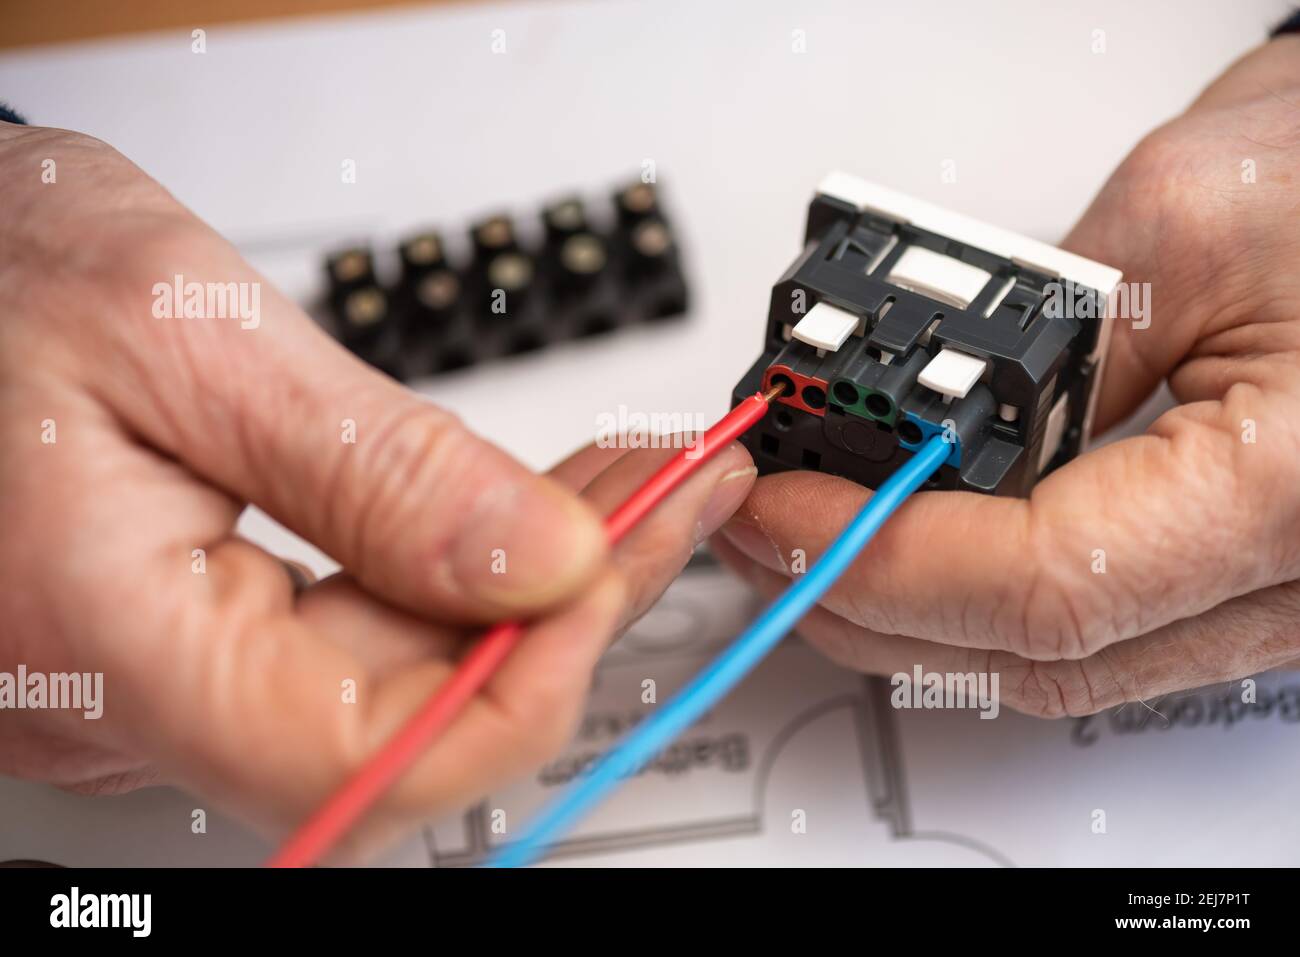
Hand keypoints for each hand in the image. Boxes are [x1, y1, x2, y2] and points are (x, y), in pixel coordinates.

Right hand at [0, 123, 756, 858]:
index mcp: (113, 643)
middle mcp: (135, 702)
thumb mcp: (195, 335)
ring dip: (531, 584)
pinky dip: (464, 574)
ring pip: (402, 680)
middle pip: (409, 717)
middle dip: (564, 604)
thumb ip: (377, 470)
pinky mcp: (201, 643)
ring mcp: (171, 683)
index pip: (369, 755)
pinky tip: (534, 511)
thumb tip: (542, 560)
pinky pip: (362, 642)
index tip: (619, 564)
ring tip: (627, 487)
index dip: (525, 678)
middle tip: (664, 497)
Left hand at [714, 37, 1299, 717]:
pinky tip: (922, 552)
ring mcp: (1274, 594)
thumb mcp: (1174, 222)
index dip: (878, 561)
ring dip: (920, 614)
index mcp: (1290, 492)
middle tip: (768, 540)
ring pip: (1063, 657)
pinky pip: (1099, 622)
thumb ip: (1032, 343)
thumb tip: (916, 426)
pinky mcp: (1244, 575)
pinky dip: (989, 598)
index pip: (1037, 586)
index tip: (779, 515)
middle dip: (872, 605)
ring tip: (823, 544)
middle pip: (1037, 653)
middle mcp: (1297, 582)